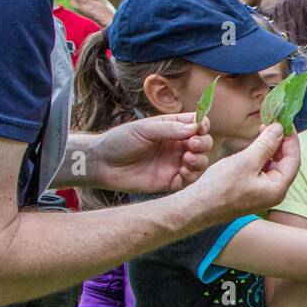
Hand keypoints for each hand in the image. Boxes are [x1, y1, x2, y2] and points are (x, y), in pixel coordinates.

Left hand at [86, 115, 211, 192]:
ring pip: (200, 163)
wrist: (102, 163)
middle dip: (204, 143)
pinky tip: (182, 171)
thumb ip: (169, 129)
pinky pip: (188, 181)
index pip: (197, 125)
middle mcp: (176, 146)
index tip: (199, 128)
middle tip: (193, 144)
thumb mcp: (144, 130)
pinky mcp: (168, 181)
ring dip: (200, 160)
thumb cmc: (119, 141)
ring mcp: (173, 164)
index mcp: (171, 129)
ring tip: (187, 158)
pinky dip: (191, 176)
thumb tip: (195, 127)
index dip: (202, 125)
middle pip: (203, 143)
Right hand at [190, 123, 300, 216]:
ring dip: (269, 147)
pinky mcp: (251, 189)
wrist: (198, 206)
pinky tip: (254, 144)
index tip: (286, 122)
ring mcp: (262, 192)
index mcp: (278, 188)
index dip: (291, 139)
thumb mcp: (246, 161)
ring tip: (264, 129)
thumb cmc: (221, 187)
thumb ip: (266, 144)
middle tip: (274, 122)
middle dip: (280, 141)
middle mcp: (273, 192)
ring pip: (272, 164)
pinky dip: (260, 155)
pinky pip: (261, 169)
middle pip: (285, 162)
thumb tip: (279, 129)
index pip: (293, 159)